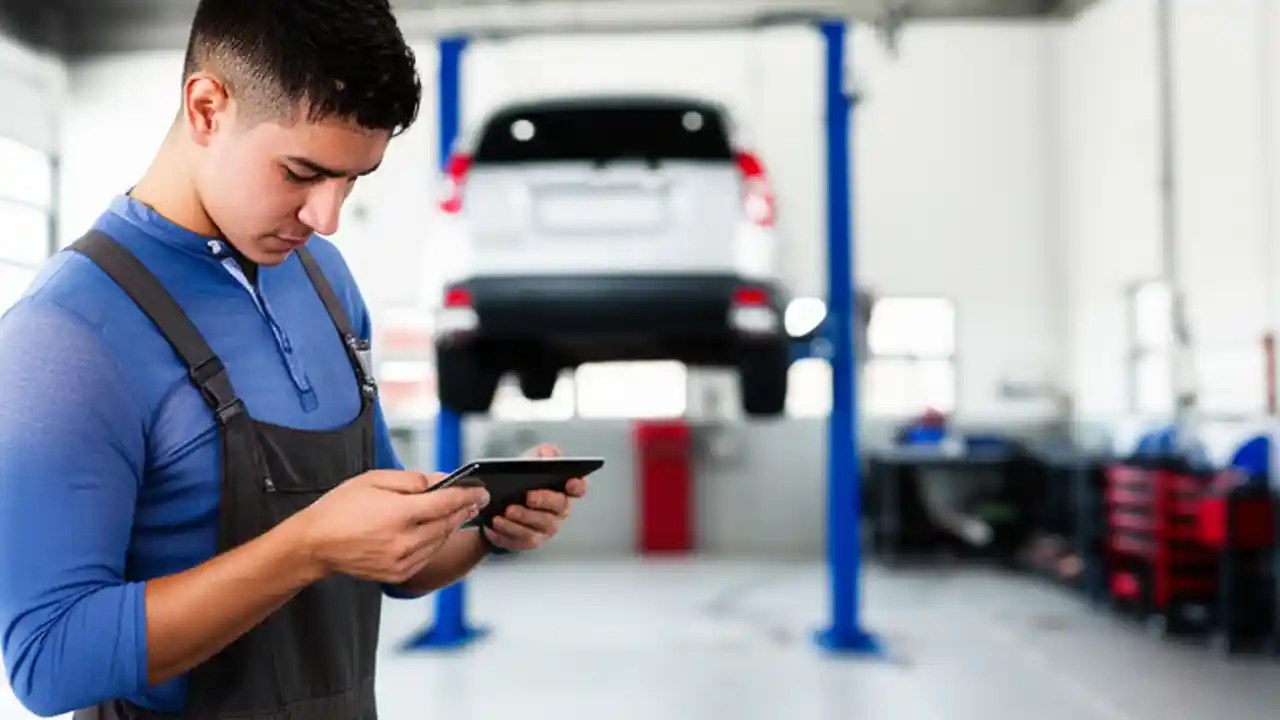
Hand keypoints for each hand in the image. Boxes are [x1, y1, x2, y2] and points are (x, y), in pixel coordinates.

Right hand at [292, 469, 490, 583]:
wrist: (314, 544)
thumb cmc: (340, 507)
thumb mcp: (374, 480)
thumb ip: (413, 480)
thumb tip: (442, 480)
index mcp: (399, 514)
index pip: (446, 503)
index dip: (467, 496)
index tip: (481, 491)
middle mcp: (403, 541)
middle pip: (447, 524)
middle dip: (463, 510)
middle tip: (475, 499)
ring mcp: (401, 562)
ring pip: (439, 542)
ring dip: (452, 526)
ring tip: (459, 512)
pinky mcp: (397, 575)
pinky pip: (427, 556)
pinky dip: (436, 542)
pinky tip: (437, 530)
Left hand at [482, 444, 588, 552]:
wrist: (503, 498)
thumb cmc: (523, 480)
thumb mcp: (531, 461)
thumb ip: (542, 454)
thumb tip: (548, 455)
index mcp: (564, 490)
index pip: (578, 488)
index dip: (577, 486)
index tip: (570, 481)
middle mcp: (559, 512)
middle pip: (558, 509)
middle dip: (543, 501)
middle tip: (527, 496)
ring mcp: (545, 529)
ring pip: (538, 528)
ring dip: (522, 520)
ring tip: (506, 511)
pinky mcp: (528, 541)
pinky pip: (519, 541)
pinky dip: (506, 533)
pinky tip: (496, 524)